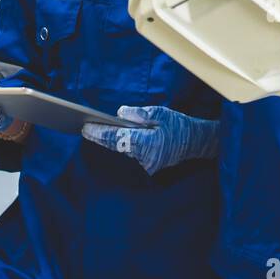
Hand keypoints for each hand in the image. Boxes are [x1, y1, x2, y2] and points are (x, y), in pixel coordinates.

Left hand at [81, 105, 218, 175]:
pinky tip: (112, 136)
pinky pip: (132, 152)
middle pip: (117, 145)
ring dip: (111, 140)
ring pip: (124, 149)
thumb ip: (139, 114)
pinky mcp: (149, 165)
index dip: (100, 133)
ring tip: (93, 129)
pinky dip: (123, 143)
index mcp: (148, 142)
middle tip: (84, 129)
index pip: (117, 137)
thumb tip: (119, 113)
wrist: (196, 142)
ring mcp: (147, 163)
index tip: (86, 127)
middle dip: (100, 137)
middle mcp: (145, 156)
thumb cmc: (178, 125)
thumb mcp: (160, 113)